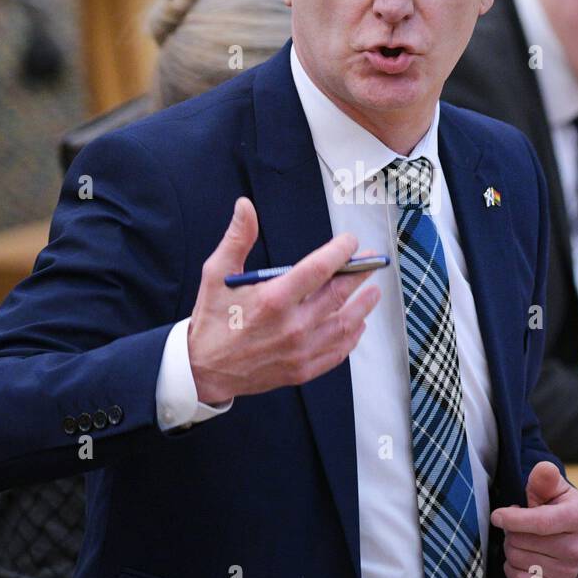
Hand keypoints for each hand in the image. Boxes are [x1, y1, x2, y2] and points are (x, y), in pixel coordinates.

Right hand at [187, 197, 380, 404]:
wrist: (204, 369)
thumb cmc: (213, 320)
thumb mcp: (216, 274)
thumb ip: (237, 239)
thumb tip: (245, 207)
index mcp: (273, 299)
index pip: (319, 269)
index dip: (340, 252)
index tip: (351, 242)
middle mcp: (292, 326)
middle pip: (339, 295)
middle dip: (360, 274)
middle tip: (373, 262)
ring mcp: (300, 350)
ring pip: (345, 324)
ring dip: (364, 305)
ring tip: (374, 291)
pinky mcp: (303, 369)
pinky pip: (337, 351)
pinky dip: (352, 336)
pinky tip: (357, 324)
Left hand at [491, 461, 577, 577]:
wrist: (574, 541)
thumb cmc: (559, 510)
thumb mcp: (554, 490)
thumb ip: (545, 479)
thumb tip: (543, 469)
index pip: (541, 522)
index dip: (513, 519)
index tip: (496, 516)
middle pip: (523, 542)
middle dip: (512, 531)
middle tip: (519, 526)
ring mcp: (570, 572)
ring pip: (517, 560)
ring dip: (511, 549)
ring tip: (523, 540)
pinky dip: (512, 569)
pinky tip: (523, 558)